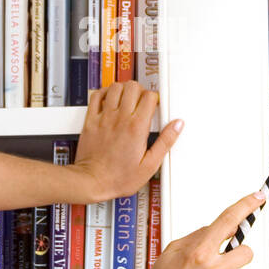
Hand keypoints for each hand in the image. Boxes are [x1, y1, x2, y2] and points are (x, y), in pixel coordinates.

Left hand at [71, 81, 182, 202]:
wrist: (92, 181)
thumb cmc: (118, 177)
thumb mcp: (149, 165)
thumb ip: (165, 142)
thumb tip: (177, 126)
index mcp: (136, 128)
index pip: (149, 97)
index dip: (155, 98)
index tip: (155, 106)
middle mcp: (120, 119)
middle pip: (133, 87)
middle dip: (141, 90)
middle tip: (142, 101)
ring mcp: (104, 118)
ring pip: (115, 88)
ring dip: (124, 89)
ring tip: (127, 98)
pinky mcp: (91, 120)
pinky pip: (96, 96)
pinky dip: (104, 92)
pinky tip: (109, 99)